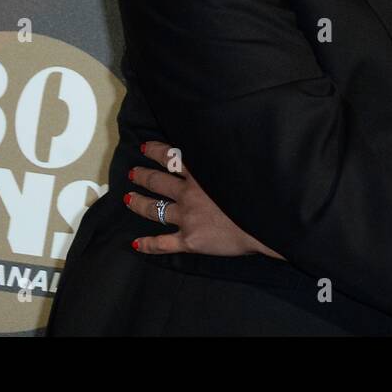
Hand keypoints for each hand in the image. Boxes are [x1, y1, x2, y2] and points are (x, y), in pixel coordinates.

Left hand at [126, 141, 284, 259]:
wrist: (264, 224)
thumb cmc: (257, 193)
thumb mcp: (238, 166)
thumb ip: (220, 161)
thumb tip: (212, 151)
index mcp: (200, 174)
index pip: (171, 157)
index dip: (155, 151)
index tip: (145, 147)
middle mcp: (188, 193)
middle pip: (157, 182)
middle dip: (142, 176)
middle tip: (133, 173)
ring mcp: (186, 218)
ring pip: (154, 210)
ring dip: (138, 203)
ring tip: (128, 199)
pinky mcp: (189, 241)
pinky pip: (163, 244)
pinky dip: (148, 244)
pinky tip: (137, 244)